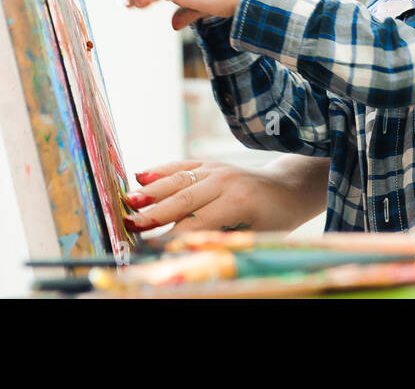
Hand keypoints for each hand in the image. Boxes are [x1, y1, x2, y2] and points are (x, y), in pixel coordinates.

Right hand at [123, 158, 326, 234]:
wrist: (287, 189)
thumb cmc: (272, 222)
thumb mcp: (253, 237)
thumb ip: (222, 241)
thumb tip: (188, 253)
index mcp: (239, 201)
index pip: (199, 221)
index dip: (174, 235)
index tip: (151, 246)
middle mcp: (226, 180)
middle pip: (184, 198)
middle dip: (155, 212)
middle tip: (130, 224)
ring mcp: (217, 167)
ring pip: (179, 178)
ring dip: (151, 190)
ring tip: (128, 201)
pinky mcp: (210, 161)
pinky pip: (182, 165)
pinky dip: (160, 170)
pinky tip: (140, 176)